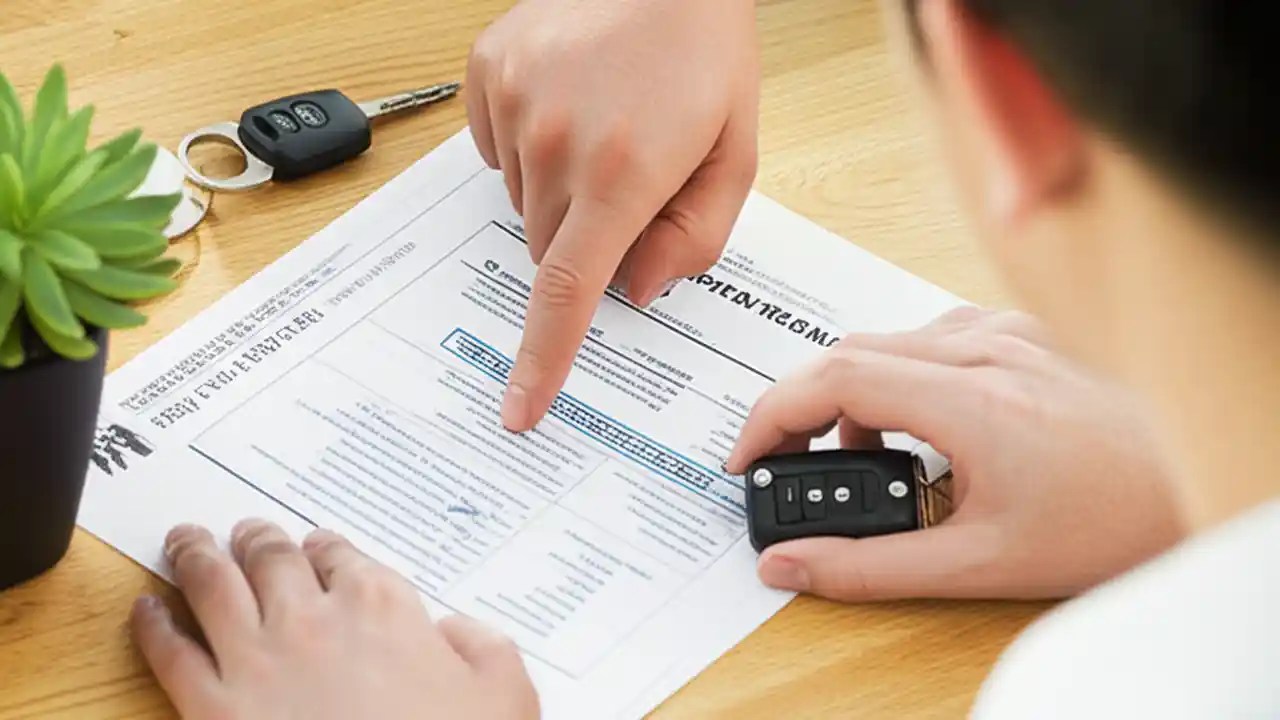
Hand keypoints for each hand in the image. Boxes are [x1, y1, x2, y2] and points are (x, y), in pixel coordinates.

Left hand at [130, 521, 537, 719]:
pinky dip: (153, 624)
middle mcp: (312, 617)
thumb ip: (483, 644)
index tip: (314, 546)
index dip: (321, 545)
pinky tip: (146, 608)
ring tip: (184, 539)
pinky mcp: (214, 709)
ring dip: (195, 553)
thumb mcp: (505, 691)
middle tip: (242, 531)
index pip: (338, 553)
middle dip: (252, 537)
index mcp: (380, 605)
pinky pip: (170, 652)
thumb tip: (456, 630)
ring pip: (212, 584)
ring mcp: (257, 660)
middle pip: (269, 556)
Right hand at [467, 0, 759, 430]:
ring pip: (524, 199)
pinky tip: (571, 104)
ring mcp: (514, 100)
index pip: (567, 292)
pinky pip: (495, 145)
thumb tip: (635, 289)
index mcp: (624, 173)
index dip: (543, 359)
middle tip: (631, 183)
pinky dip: (530, 142)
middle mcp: (556, 141)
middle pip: (550, 248)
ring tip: (606, 127)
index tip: (521, 406)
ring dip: (561, 189)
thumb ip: (694, 238)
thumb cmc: (709, 55)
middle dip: (587, 239)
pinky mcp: (489, 68)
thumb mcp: (735, 155)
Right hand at [725, 308, 1187, 600]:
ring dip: (855, 395)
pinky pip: (930, 337)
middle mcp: (986, 348)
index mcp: (973, 399)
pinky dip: (900, 377)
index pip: (834, 380)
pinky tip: (923, 423)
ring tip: (873, 461)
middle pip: (849, 354)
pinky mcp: (1021, 332)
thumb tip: (791, 564)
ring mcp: (1007, 333)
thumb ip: (870, 567)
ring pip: (887, 341)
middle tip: (793, 465)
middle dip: (803, 411)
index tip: (749, 457)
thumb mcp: (980, 563)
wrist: (1200, 489)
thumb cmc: (1113, 522)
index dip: (772, 416)